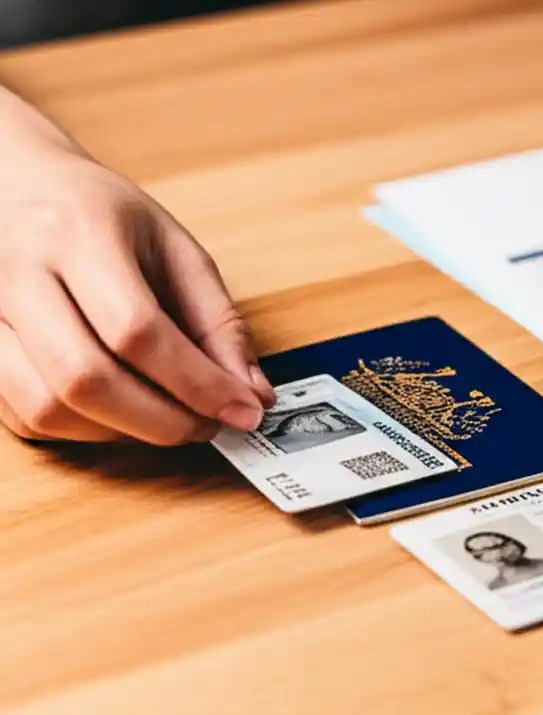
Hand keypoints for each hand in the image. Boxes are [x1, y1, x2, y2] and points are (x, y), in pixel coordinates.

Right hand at [0, 89, 274, 443]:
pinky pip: (25, 417)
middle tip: (209, 425)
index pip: (136, 330)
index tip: (242, 410)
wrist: (15, 185)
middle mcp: (18, 274)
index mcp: (78, 234)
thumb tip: (251, 393)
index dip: (196, 383)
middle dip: (162, 420)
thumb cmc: (100, 216)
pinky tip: (121, 413)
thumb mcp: (175, 249)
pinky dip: (84, 431)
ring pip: (47, 407)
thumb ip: (217, 322)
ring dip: (122, 432)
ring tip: (169, 419)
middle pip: (86, 378)